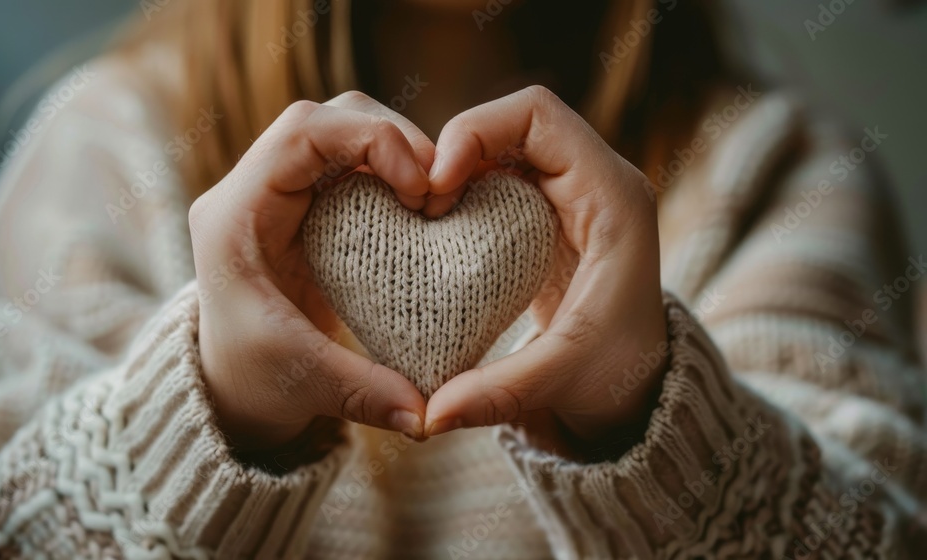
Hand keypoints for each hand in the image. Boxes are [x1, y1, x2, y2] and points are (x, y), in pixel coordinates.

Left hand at [188, 92, 433, 454]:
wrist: (232, 382)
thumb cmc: (252, 377)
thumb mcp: (304, 382)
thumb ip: (365, 392)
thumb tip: (428, 417)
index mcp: (234, 215)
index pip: (301, 133)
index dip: (369, 139)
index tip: (418, 183)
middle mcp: (253, 190)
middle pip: (328, 119)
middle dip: (392, 138)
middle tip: (438, 188)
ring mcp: (280, 192)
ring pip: (343, 132)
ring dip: (396, 150)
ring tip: (435, 196)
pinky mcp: (308, 204)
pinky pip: (354, 162)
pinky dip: (393, 172)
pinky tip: (421, 207)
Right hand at [423, 86, 668, 450]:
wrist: (639, 385)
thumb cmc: (616, 375)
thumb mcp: (559, 379)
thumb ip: (496, 392)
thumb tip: (427, 418)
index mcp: (612, 198)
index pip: (539, 115)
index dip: (477, 130)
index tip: (439, 181)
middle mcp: (596, 181)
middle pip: (516, 120)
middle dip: (459, 146)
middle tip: (422, 201)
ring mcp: (575, 192)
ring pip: (506, 142)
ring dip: (461, 165)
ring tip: (426, 213)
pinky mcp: (554, 210)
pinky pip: (504, 171)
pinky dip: (468, 185)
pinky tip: (442, 226)